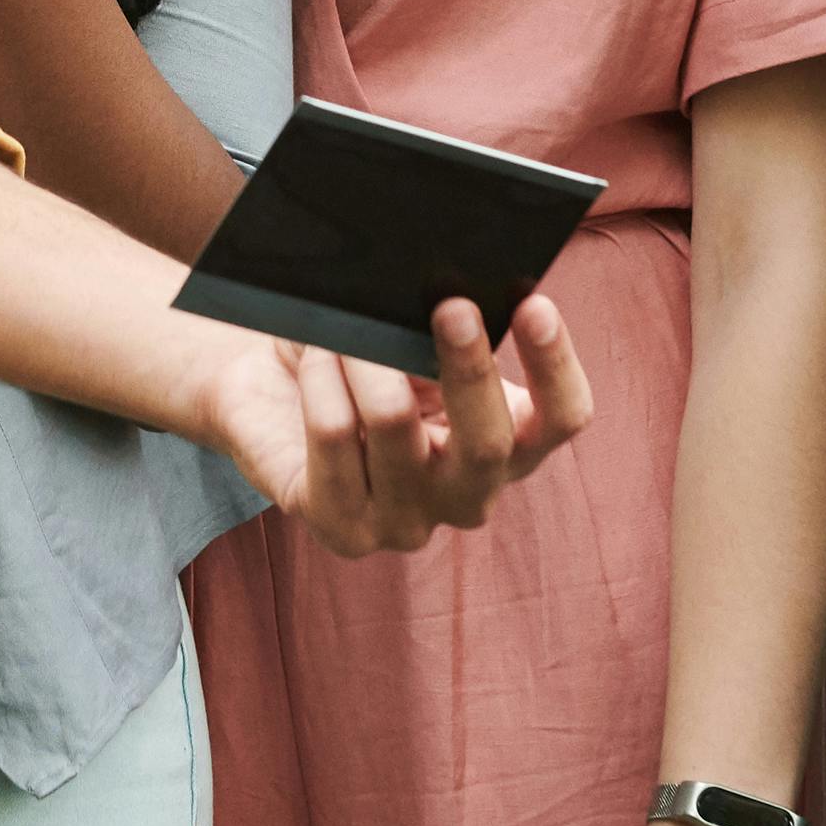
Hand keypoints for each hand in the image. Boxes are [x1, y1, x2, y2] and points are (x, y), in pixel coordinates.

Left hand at [193, 293, 596, 556]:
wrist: (264, 380)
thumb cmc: (353, 351)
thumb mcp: (408, 336)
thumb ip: (444, 330)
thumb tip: (457, 296)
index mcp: (506, 442)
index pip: (561, 420)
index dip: (555, 366)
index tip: (534, 304)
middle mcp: (466, 495)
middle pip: (491, 445)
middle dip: (469, 368)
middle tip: (451, 305)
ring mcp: (407, 522)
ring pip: (397, 425)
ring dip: (366, 359)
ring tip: (342, 329)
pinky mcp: (343, 529)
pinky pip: (336, 437)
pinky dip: (324, 381)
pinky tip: (315, 358)